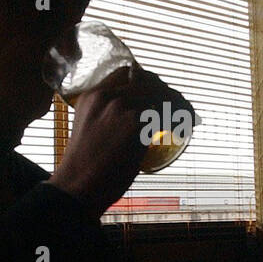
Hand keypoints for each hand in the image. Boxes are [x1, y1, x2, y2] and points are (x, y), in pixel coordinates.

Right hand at [47, 66, 186, 218]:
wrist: (77, 188)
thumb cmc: (83, 168)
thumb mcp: (90, 129)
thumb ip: (108, 115)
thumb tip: (137, 115)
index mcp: (92, 96)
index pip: (126, 73)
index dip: (147, 81)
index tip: (159, 94)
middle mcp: (106, 96)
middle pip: (148, 82)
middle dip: (166, 94)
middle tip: (180, 108)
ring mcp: (121, 107)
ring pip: (160, 96)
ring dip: (177, 107)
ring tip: (186, 120)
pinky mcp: (136, 123)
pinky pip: (166, 116)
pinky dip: (179, 122)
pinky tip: (183, 131)